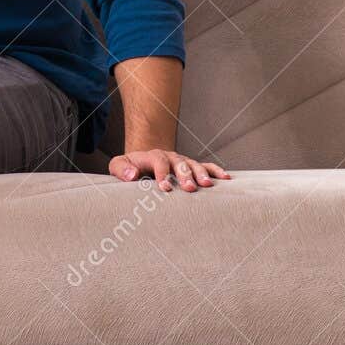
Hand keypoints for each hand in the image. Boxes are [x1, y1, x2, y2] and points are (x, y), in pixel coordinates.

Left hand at [107, 149, 231, 191]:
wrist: (141, 162)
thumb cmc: (129, 168)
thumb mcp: (118, 166)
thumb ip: (121, 169)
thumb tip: (131, 176)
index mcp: (151, 156)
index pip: (158, 161)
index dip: (162, 173)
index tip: (165, 188)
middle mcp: (169, 156)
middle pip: (179, 162)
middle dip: (185, 174)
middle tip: (190, 188)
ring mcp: (181, 161)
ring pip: (193, 164)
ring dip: (201, 174)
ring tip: (207, 185)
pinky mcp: (191, 166)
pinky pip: (206, 166)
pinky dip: (216, 171)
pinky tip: (226, 178)